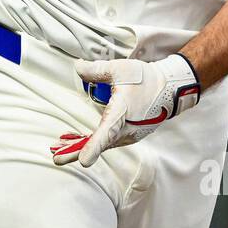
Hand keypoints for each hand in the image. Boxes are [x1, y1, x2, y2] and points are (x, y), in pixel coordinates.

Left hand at [51, 54, 200, 167]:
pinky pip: (108, 141)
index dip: (94, 146)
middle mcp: (127, 128)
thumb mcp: (120, 69)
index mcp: (123, 112)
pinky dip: (92, 142)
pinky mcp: (129, 135)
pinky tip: (75, 141)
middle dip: (76, 151)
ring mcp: (129, 134)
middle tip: (56, 158)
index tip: (84, 160)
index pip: (107, 132)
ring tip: (58, 150)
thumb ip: (96, 70)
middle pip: (99, 143)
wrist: (170, 89)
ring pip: (102, 143)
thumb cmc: (145, 79)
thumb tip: (77, 67)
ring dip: (81, 146)